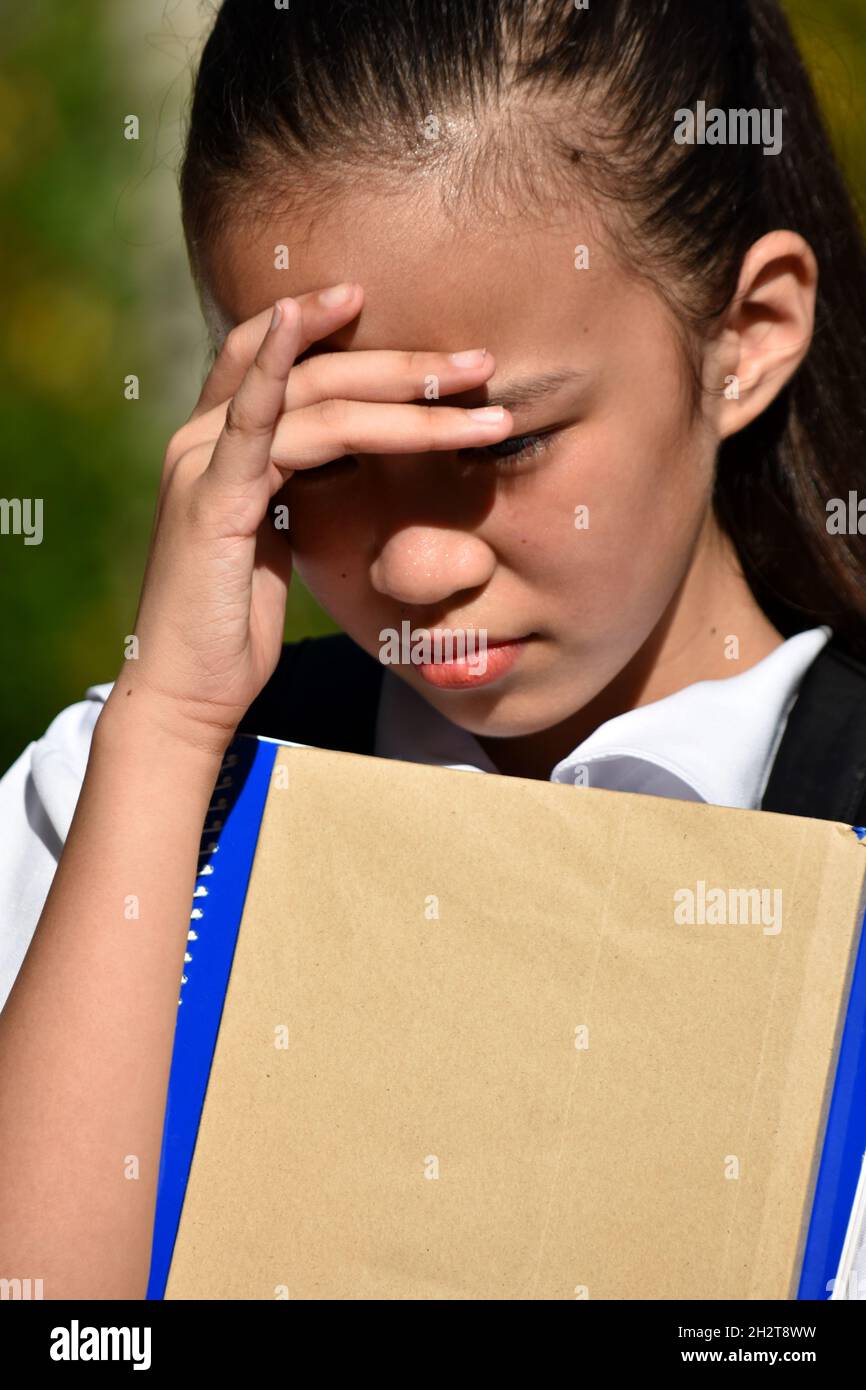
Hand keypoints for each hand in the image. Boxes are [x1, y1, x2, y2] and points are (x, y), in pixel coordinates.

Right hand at [109, 284, 511, 753]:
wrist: (188, 693)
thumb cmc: (234, 628)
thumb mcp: (277, 543)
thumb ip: (297, 492)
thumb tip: (350, 466)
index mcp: (219, 447)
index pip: (278, 360)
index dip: (327, 323)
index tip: (396, 306)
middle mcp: (202, 439)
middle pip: (311, 370)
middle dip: (402, 361)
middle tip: (479, 358)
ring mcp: (202, 463)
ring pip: (315, 400)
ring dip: (405, 392)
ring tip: (476, 388)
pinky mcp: (210, 497)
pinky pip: (255, 420)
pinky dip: (278, 366)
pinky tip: (304, 317)